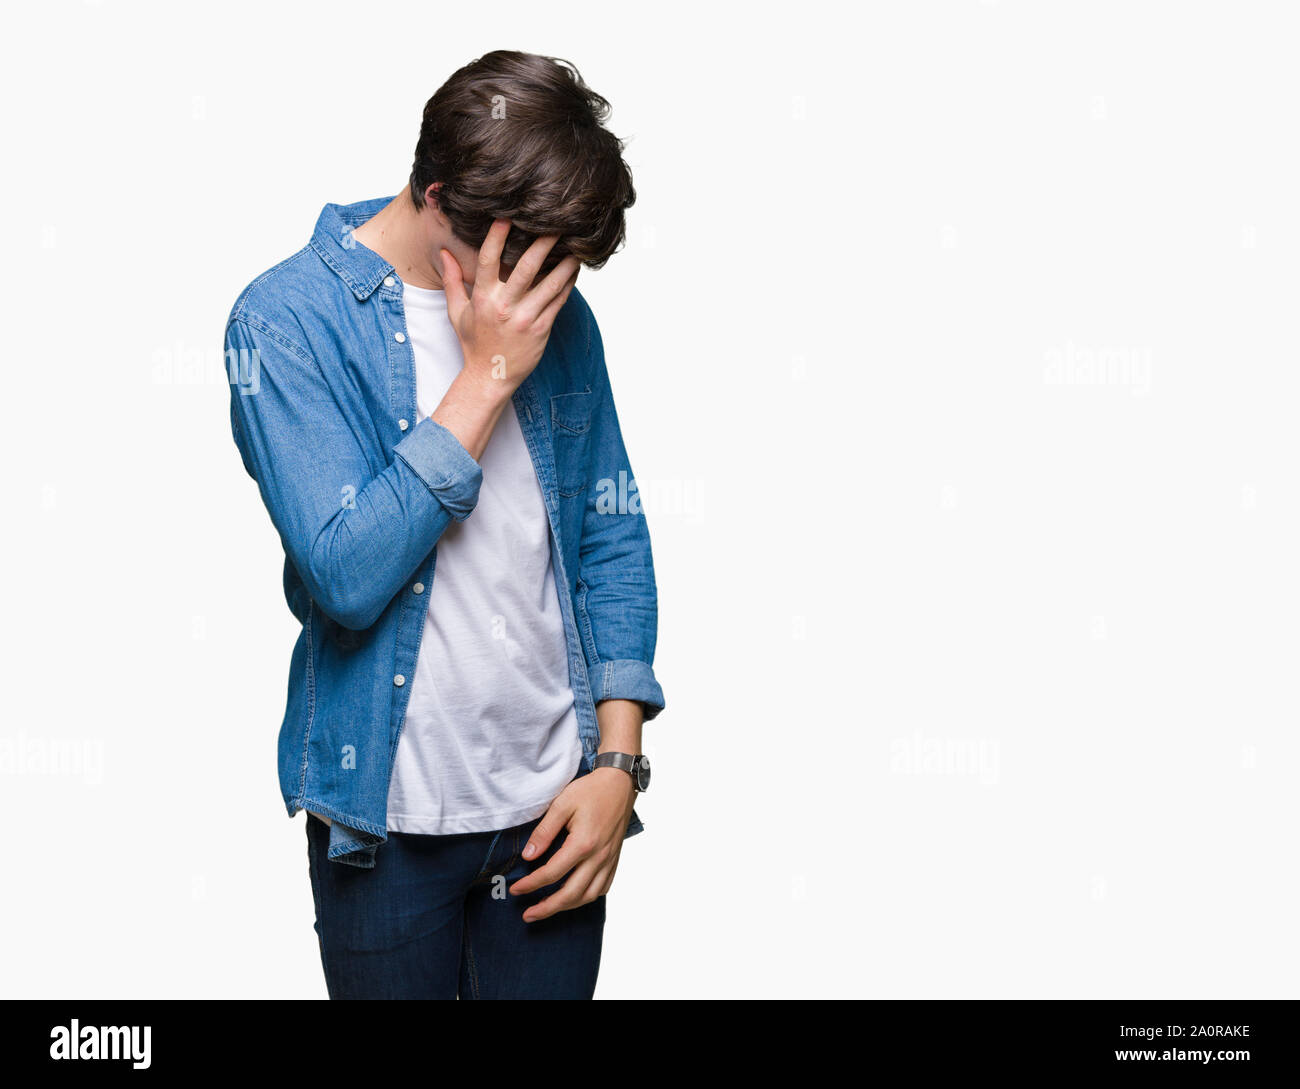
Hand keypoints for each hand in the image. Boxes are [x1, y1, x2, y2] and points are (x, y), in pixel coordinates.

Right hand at [440, 218, 579, 399]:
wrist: (490, 376)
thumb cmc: (474, 343)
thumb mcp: (457, 312)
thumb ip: (452, 281)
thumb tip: (445, 253)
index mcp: (483, 298)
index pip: (488, 259)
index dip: (497, 236)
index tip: (507, 216)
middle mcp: (505, 306)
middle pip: (527, 267)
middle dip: (542, 243)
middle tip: (555, 225)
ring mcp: (525, 318)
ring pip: (550, 284)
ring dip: (565, 263)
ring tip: (575, 245)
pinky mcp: (541, 329)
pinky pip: (558, 302)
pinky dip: (567, 284)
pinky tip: (574, 270)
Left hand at [509, 767, 635, 922]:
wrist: (619, 784)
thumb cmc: (590, 791)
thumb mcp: (562, 804)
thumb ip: (544, 832)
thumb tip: (528, 856)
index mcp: (583, 843)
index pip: (552, 874)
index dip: (531, 884)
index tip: (516, 889)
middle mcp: (598, 856)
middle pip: (571, 894)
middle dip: (547, 908)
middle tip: (528, 915)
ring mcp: (609, 860)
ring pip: (588, 896)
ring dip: (566, 907)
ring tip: (548, 909)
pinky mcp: (615, 859)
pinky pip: (602, 888)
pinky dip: (587, 897)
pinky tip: (574, 897)